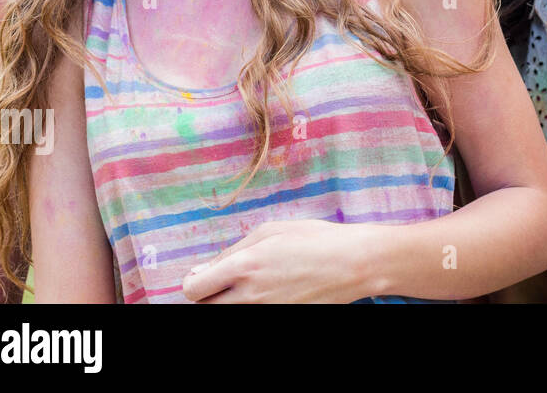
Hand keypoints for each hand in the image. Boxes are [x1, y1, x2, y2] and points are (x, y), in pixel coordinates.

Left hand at [181, 219, 373, 303]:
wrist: (354, 264)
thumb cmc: (315, 240)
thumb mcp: (272, 230)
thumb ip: (233, 251)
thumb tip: (205, 270)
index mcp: (243, 266)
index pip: (193, 288)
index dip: (192, 281)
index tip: (201, 275)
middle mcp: (249, 295)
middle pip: (205, 307)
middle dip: (207, 294)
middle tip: (221, 282)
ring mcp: (265, 310)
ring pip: (227, 313)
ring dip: (229, 300)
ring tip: (248, 285)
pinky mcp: (279, 316)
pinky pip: (253, 314)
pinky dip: (252, 304)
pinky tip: (268, 290)